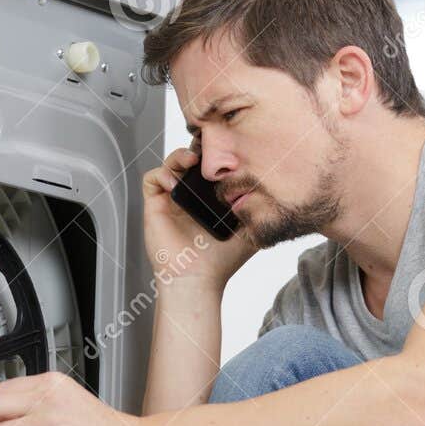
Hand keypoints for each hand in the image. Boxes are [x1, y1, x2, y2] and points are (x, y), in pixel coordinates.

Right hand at [141, 145, 257, 291]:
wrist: (198, 278)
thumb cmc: (221, 260)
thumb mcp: (249, 230)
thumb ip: (258, 209)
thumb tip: (272, 187)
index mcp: (211, 200)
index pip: (212, 169)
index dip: (217, 156)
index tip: (227, 148)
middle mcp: (191, 198)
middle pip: (191, 161)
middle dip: (198, 149)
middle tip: (209, 147)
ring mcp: (172, 200)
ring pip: (171, 164)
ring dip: (180, 155)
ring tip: (193, 159)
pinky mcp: (155, 206)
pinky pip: (152, 179)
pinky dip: (162, 174)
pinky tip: (175, 183)